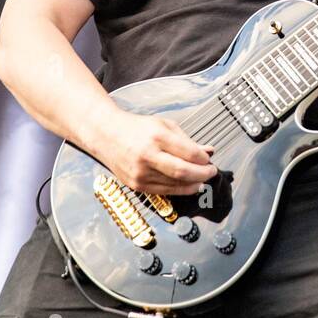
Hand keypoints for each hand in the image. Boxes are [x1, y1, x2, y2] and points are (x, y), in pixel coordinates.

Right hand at [93, 111, 216, 195]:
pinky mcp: (136, 185)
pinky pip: (164, 191)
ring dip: (194, 184)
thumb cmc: (137, 128)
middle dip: (203, 174)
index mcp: (157, 136)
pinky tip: (188, 185)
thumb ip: (187, 140)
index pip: (190, 153)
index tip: (209, 159)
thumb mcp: (164, 126)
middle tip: (211, 172)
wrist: (106, 135)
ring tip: (202, 179)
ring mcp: (141, 173)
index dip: (204, 159)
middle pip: (184, 172)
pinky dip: (180, 190)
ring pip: (175, 185)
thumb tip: (209, 151)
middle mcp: (148, 156)